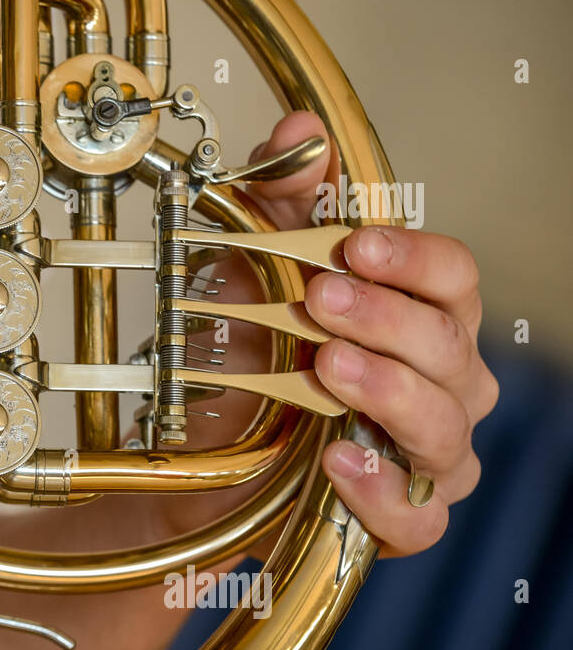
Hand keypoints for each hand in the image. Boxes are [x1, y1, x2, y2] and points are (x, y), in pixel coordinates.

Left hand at [240, 112, 498, 556]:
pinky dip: (383, 493)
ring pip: (449, 430)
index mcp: (416, 316)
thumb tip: (300, 131)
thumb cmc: (242, 355)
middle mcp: (437, 382)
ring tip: (327, 368)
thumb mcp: (245, 268)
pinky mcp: (390, 517)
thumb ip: (278, 199)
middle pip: (456, 347)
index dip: (414, 258)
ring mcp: (420, 453)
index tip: (354, 245)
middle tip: (322, 301)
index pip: (455, 279)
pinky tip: (339, 460)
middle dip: (389, 319)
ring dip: (389, 392)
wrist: (194, 448)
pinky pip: (420, 518)